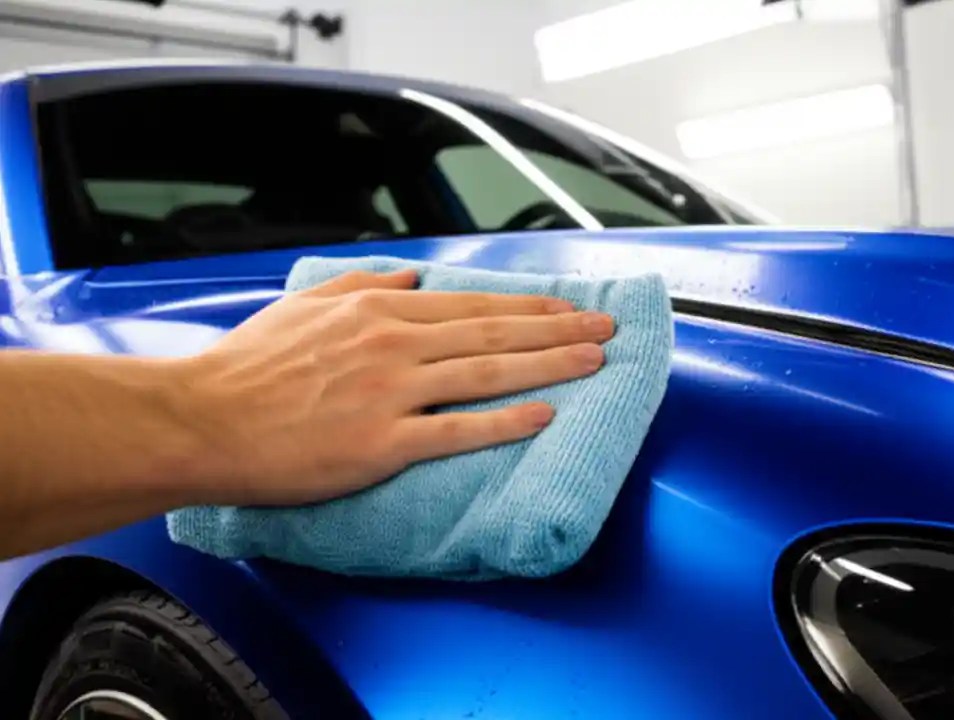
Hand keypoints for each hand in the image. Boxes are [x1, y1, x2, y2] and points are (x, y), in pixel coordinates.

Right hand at [180, 269, 612, 505]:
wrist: (201, 420)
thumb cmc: (247, 367)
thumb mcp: (305, 305)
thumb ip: (364, 283)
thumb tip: (412, 275)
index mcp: (377, 308)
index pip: (472, 305)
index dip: (529, 308)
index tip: (570, 309)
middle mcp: (393, 343)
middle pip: (494, 334)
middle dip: (558, 330)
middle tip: (606, 331)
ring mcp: (389, 393)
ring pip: (487, 374)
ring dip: (549, 366)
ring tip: (594, 363)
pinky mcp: (380, 443)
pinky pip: (456, 430)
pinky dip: (504, 422)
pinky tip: (544, 416)